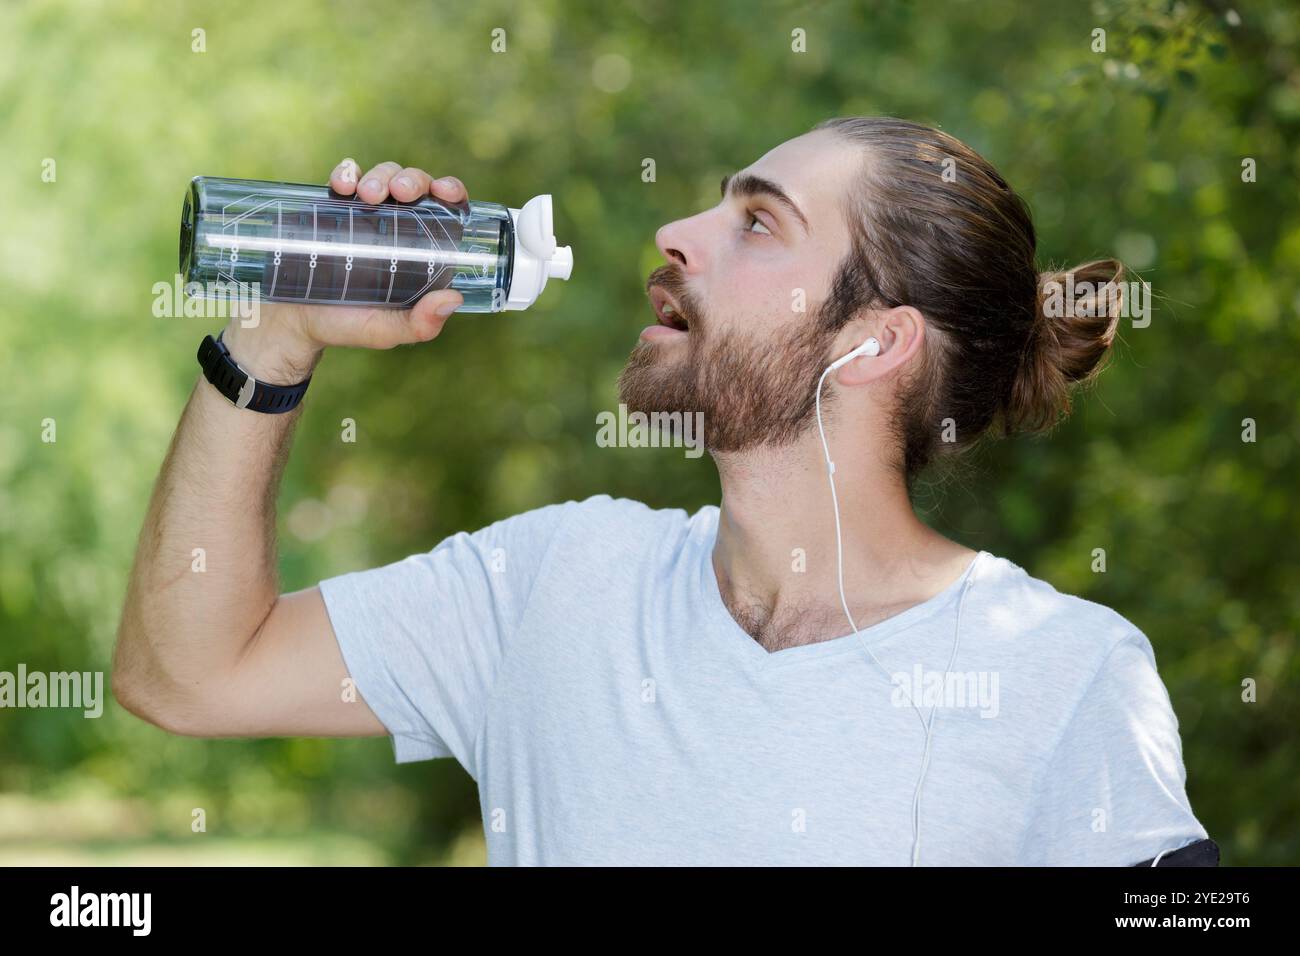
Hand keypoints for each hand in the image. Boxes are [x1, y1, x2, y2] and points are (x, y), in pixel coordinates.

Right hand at [222, 158, 471, 383]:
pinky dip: (347, 171)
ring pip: (384, 176)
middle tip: (399, 192)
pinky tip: (343, 184)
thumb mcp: (385, 331)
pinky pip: (346, 177)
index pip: (446, 211)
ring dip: (380, 175)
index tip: (442, 190)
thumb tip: (452, 298)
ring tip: (366, 195)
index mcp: (420, 251)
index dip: (451, 192)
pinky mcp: (333, 205)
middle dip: (411, 180)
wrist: (289, 319)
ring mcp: (364, 213)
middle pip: (416, 186)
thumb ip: (420, 324)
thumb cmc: (344, 326)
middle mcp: (397, 226)